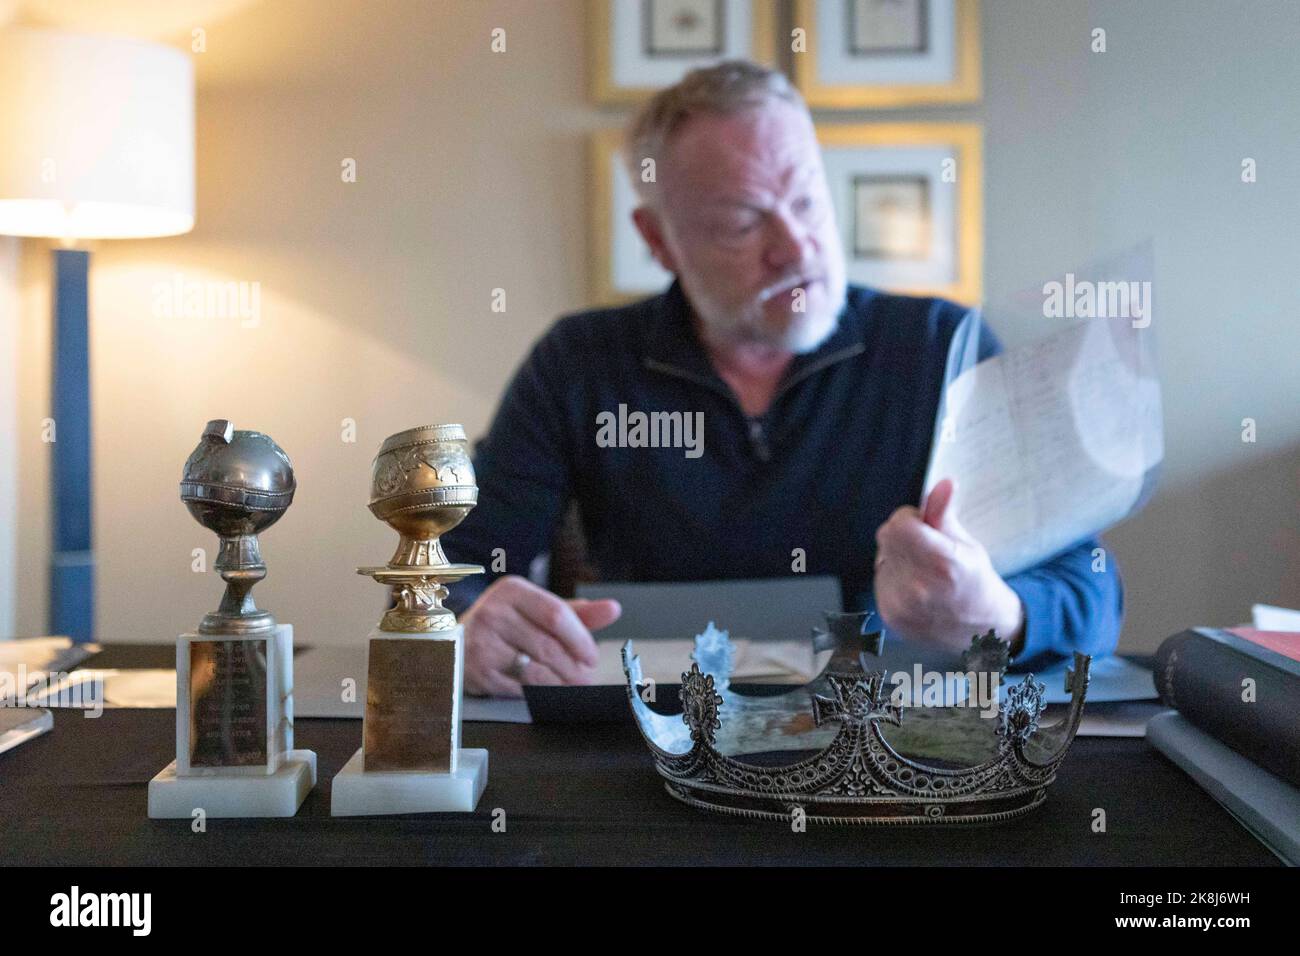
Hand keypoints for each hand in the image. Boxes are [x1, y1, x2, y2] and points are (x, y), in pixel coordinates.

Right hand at [462, 574, 620, 696]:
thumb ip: (576, 613)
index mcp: (512, 590)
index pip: (556, 614)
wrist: (457, 642)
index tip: (592, 657)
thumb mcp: (536, 611)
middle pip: (547, 646)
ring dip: (560, 684)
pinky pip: (517, 689)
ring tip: (572, 688)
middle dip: (573, 668)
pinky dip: (538, 695)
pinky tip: (547, 694)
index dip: (580, 639)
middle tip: (586, 679)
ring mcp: (481, 643)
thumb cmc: (506, 625)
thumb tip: (614, 609)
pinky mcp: (476, 672)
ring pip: (534, 671)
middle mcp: (493, 612)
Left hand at [873, 478, 1024, 655]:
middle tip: (926, 548)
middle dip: (903, 535)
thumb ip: (945, 514)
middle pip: (887, 538)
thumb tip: (944, 483)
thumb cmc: (976, 582)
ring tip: (923, 571)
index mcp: (942, 564)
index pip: (898, 524)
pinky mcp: (890, 617)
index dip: (909, 518)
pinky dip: (893, 577)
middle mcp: (918, 588)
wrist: (982, 631)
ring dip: (896, 557)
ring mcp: (902, 606)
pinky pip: (880, 579)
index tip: (924, 524)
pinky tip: (915, 587)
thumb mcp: (967, 544)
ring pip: (881, 558)